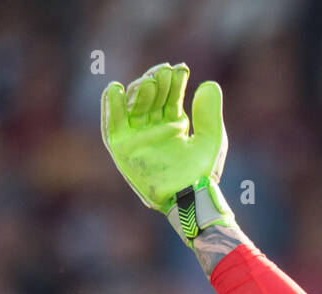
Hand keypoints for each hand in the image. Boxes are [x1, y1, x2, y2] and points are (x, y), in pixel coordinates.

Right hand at [100, 62, 233, 243]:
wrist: (190, 197)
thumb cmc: (202, 173)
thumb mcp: (211, 139)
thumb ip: (210, 114)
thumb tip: (209, 84)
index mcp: (173, 124)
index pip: (170, 96)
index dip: (174, 82)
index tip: (181, 69)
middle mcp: (153, 128)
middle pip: (150, 99)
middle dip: (157, 84)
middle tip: (164, 72)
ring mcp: (136, 137)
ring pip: (132, 107)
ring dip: (138, 92)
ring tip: (148, 81)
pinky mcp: (122, 149)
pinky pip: (112, 125)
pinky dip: (111, 107)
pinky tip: (114, 89)